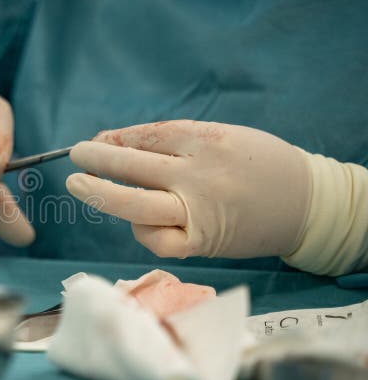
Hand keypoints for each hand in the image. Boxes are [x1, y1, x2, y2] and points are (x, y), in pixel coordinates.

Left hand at [65, 120, 311, 258]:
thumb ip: (175, 141)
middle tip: (74, 155)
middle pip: (132, 166)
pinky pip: (157, 240)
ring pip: (135, 205)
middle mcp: (198, 175)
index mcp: (206, 140)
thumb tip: (118, 143)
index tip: (96, 140)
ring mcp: (198, 211)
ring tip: (77, 184)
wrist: (305, 204)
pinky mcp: (203, 242)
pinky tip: (136, 221)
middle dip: (97, 159)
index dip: (115, 138)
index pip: (145, 136)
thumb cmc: (258, 164)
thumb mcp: (223, 136)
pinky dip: (141, 230)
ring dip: (100, 193)